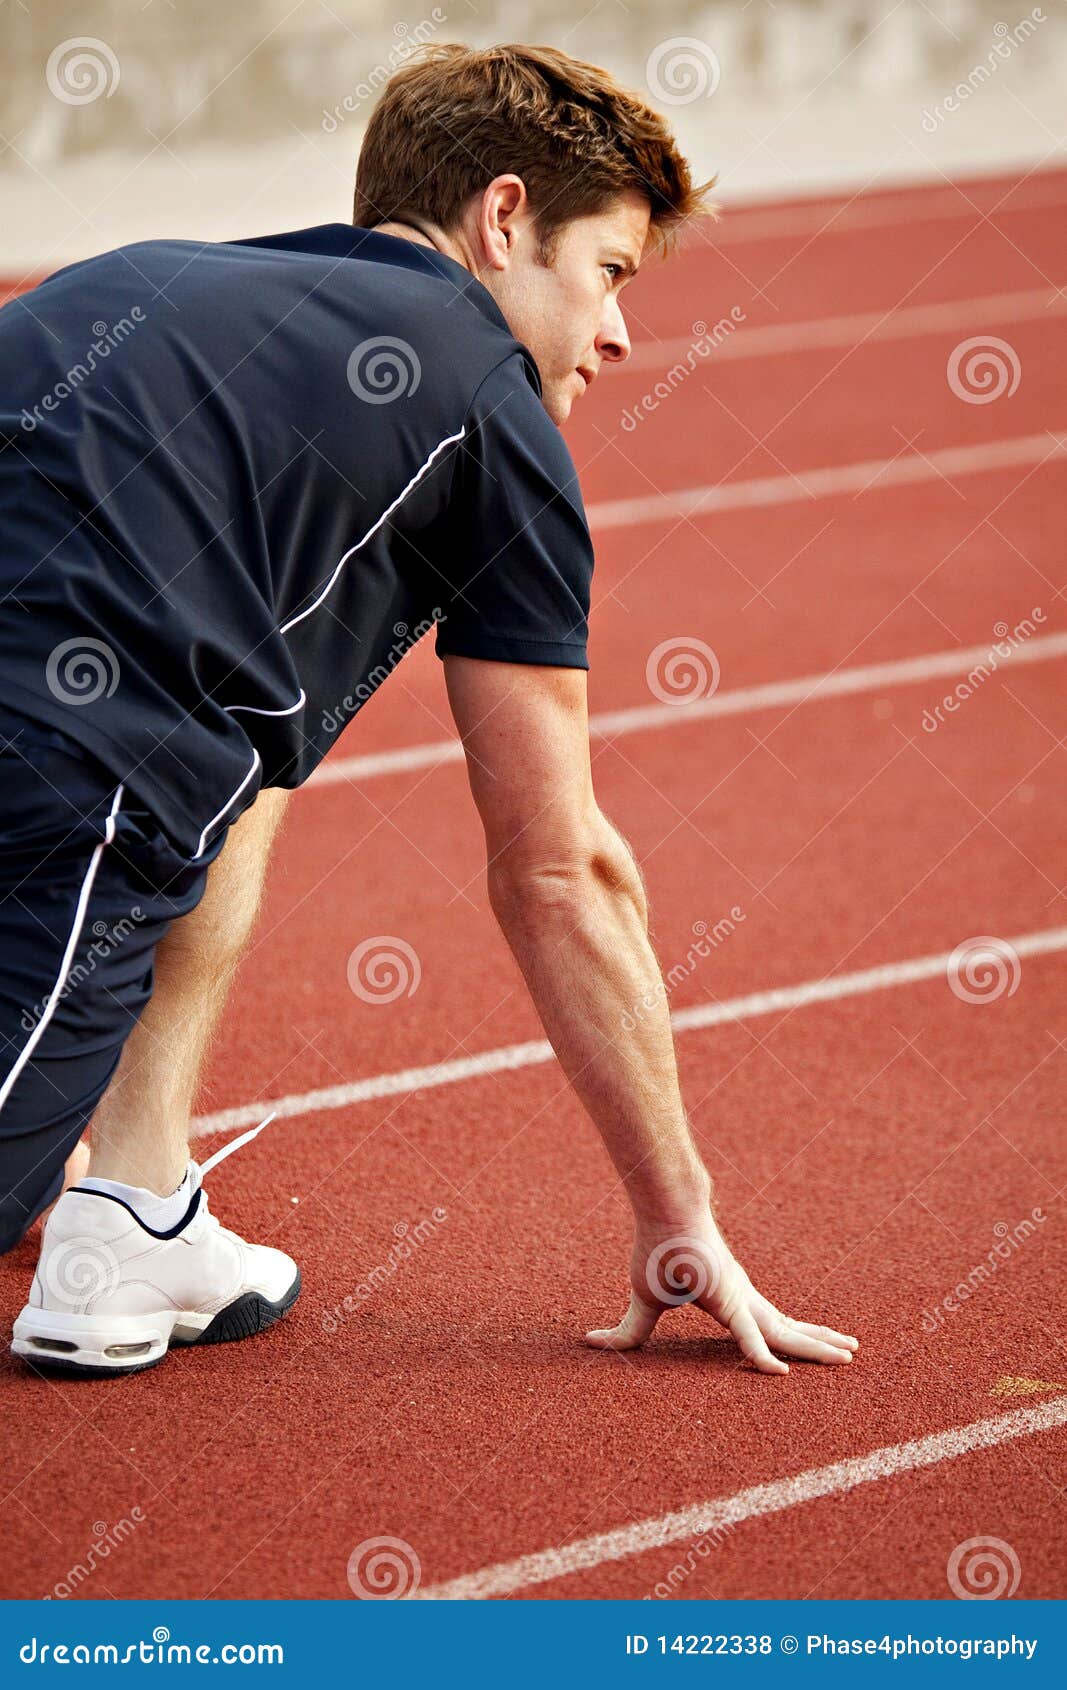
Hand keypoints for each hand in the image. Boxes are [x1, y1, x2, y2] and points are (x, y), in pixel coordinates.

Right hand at [585, 1214, 857, 1374]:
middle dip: (818, 1342)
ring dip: (818, 1346)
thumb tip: (588, 1344)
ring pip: (786, 1333)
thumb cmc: (656, 1250)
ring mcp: (741, 1298)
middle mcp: (745, 1298)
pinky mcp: (729, 1299)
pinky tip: (779, 1375)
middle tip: (848, 1352)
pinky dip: (762, 1357)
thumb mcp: (643, 1303)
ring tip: (852, 1354)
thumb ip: (628, 1333)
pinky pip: (748, 1336)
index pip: (763, 1327)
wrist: (665, 1210)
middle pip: (788, 1328)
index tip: (796, 1356)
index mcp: (730, 1299)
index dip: (780, 1342)